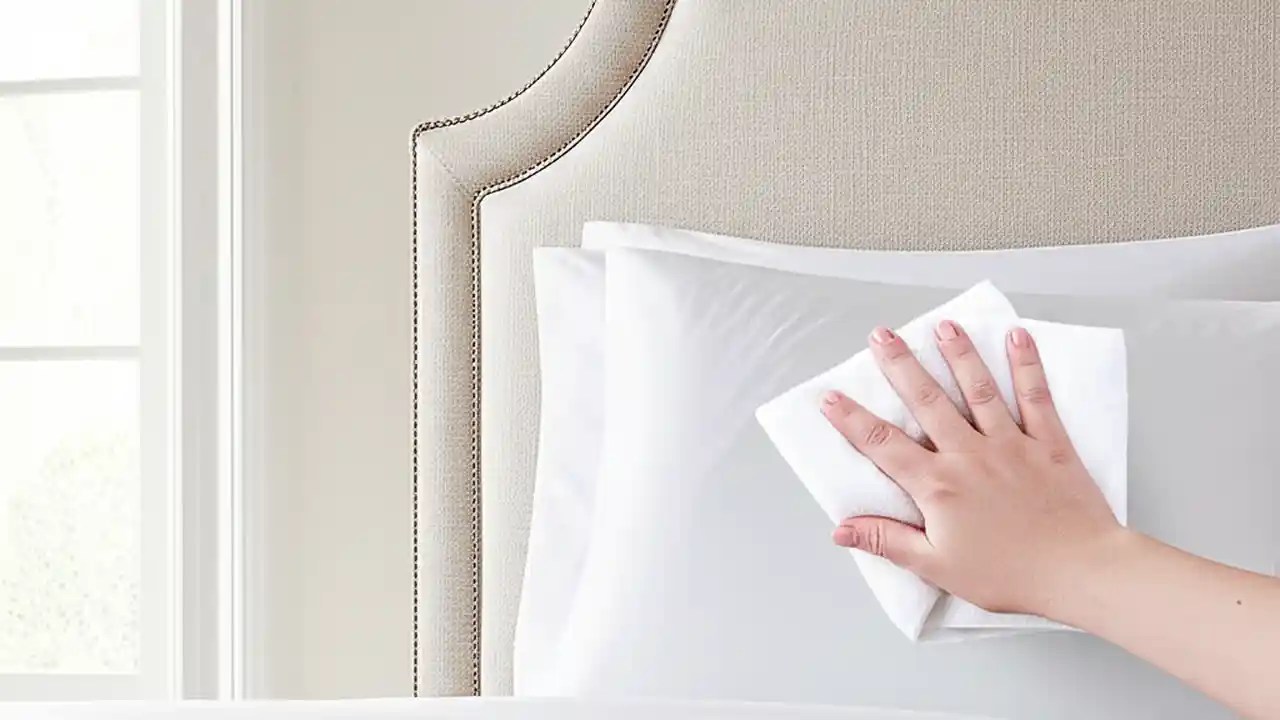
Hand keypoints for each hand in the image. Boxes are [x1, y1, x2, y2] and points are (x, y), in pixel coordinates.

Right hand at [820, 320, 1123, 616]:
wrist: (1079, 571)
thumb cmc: (1009, 574)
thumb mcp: (937, 566)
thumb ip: (887, 541)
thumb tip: (842, 529)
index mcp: (938, 486)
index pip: (883, 445)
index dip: (852, 421)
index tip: (830, 398)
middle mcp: (969, 454)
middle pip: (927, 400)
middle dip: (900, 364)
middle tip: (881, 335)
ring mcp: (1010, 444)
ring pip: (978, 388)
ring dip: (959, 354)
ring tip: (944, 325)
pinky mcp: (1049, 443)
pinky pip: (1035, 396)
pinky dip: (1026, 365)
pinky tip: (1017, 338)